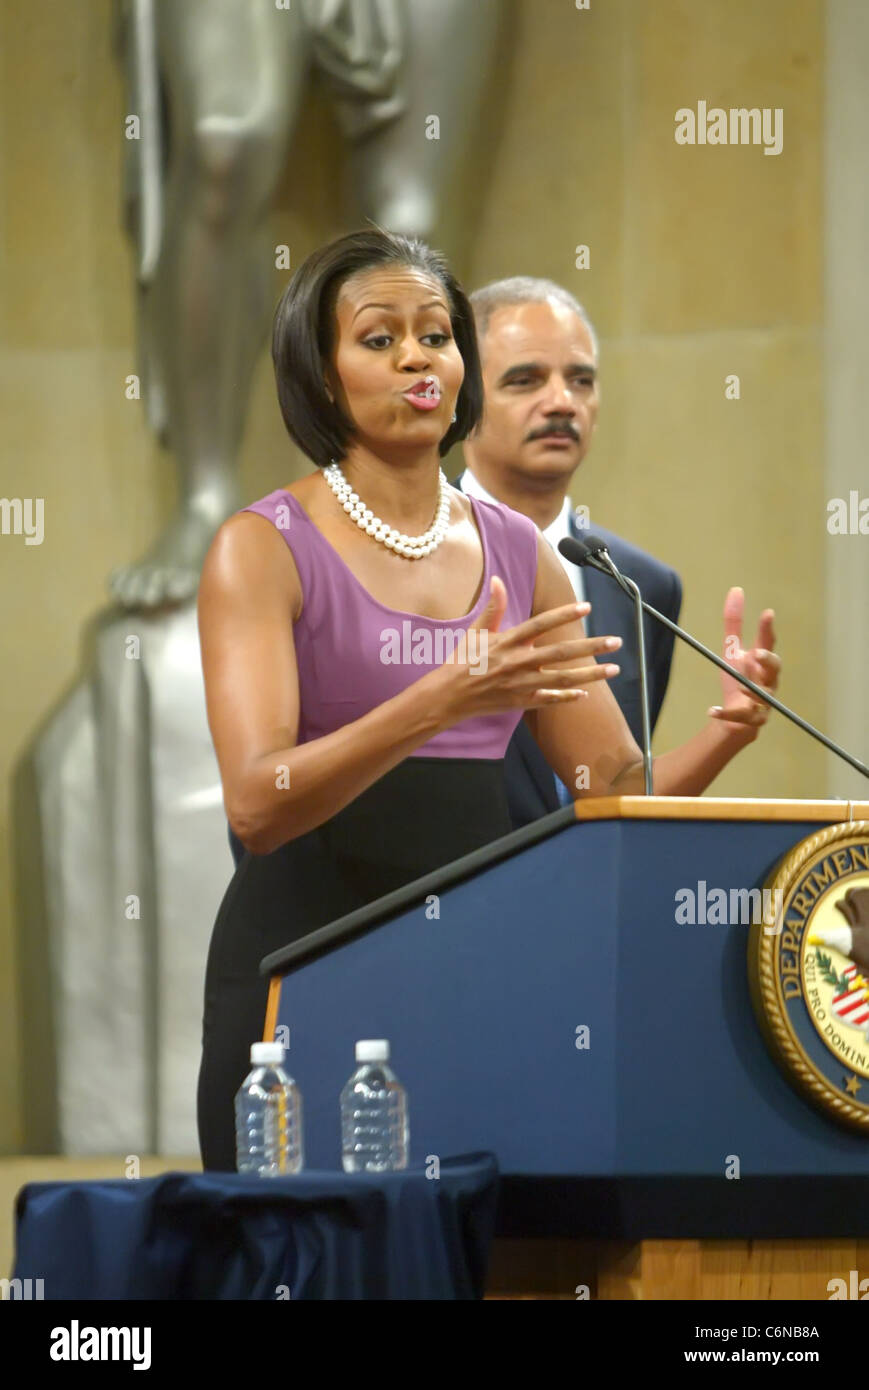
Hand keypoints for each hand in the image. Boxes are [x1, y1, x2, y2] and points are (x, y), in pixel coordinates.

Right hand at [429, 575, 621, 727]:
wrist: (449, 695)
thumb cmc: (463, 660)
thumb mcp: (476, 631)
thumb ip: (493, 607)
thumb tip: (496, 579)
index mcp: (508, 642)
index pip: (541, 624)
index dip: (564, 614)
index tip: (586, 606)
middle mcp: (518, 662)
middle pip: (561, 653)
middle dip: (592, 647)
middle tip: (616, 642)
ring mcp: (521, 684)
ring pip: (563, 679)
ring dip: (591, 674)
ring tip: (614, 669)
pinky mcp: (521, 702)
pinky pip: (550, 700)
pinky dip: (568, 697)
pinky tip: (587, 693)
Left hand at [707, 586, 780, 735]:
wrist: (736, 717)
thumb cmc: (739, 679)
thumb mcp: (732, 650)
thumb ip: (734, 623)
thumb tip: (736, 590)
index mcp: (761, 662)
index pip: (767, 643)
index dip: (767, 629)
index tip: (767, 613)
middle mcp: (767, 680)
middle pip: (774, 669)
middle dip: (768, 660)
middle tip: (757, 653)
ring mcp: (763, 701)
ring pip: (762, 696)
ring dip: (750, 690)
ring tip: (737, 686)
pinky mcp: (753, 719)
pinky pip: (740, 717)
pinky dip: (725, 714)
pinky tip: (711, 710)